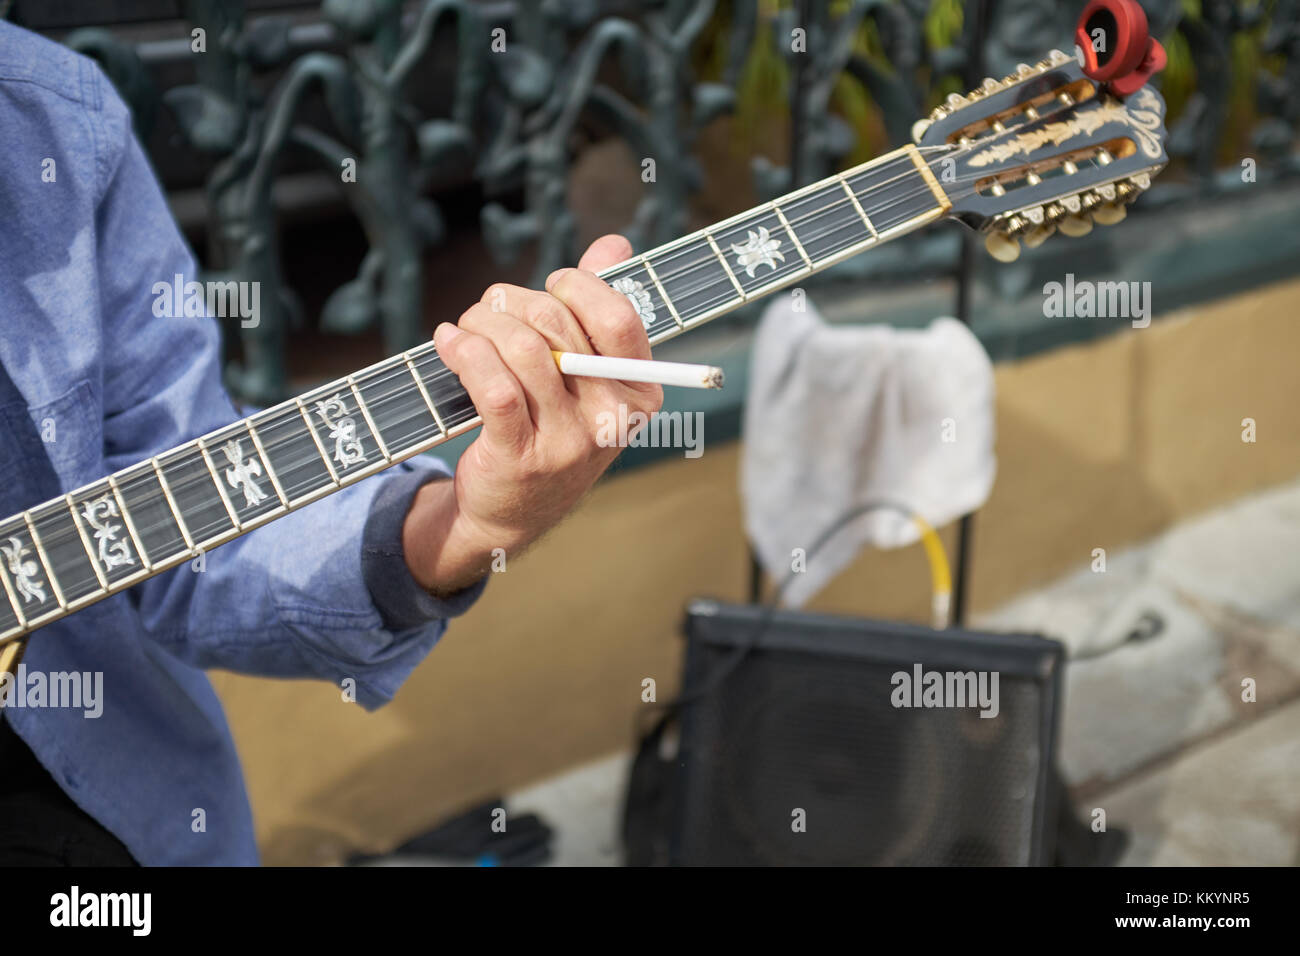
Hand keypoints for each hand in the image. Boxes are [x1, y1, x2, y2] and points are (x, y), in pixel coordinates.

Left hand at [401, 235, 662, 594]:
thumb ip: (600, 308)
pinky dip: (464, 352)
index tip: (549, 286)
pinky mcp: (521, 456)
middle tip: (490, 308)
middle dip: (513, 302)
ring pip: (522, 350)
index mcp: (640, 392)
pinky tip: (448, 343)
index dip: (576, 285)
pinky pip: (493, 386)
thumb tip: (613, 245)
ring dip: (481, 323)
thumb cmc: (552, 426)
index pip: (616, 316)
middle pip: (558, 325)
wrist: (515, 512)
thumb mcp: (588, 376)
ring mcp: (568, 443)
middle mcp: (612, 419)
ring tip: (466, 327)